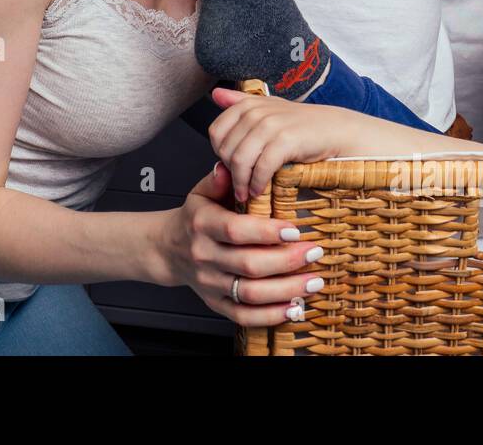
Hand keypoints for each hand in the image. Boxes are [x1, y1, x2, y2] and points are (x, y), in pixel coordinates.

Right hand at [155, 160, 326, 325]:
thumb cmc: (194, 217)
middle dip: (287, 261)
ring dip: (287, 291)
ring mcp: (210, 283)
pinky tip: (296, 308)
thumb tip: (230, 165)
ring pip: (250, 293)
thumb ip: (218, 180)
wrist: (168, 249)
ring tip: (314, 282)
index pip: (235, 230)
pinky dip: (271, 316)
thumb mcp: (201, 193)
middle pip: (249, 265)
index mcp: (202, 225)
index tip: (295, 229)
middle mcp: (205, 256)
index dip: (267, 232)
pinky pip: (244, 316)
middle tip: (315, 252)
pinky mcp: (215, 303)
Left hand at [209, 86, 349, 203]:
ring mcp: (270, 125)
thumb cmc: (302, 124)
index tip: (229, 167)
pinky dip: (258, 184)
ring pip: (240, 161)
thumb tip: (215, 94)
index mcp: (248, 104)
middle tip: (239, 184)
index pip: (216, 132)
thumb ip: (240, 101)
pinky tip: (260, 191)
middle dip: (230, 172)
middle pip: (226, 149)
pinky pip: (261, 168)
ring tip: (247, 193)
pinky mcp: (285, 141)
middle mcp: (256, 112)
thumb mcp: (269, 108)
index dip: (219, 153)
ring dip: (241, 183)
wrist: (336, 130)